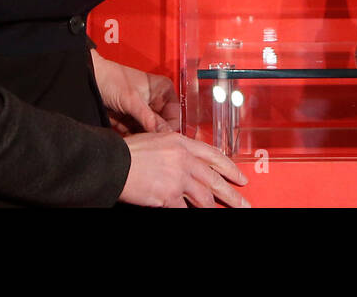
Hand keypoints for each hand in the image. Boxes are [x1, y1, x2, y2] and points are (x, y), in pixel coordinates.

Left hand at [90, 51, 180, 135]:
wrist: (89, 80)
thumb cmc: (111, 79)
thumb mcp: (132, 100)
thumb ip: (149, 118)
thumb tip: (165, 133)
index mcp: (163, 90)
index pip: (175, 115)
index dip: (170, 128)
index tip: (163, 141)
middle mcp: (156, 101)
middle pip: (163, 125)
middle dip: (156, 136)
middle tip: (149, 145)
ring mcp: (144, 112)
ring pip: (150, 132)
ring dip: (145, 139)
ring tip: (139, 144)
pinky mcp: (131, 120)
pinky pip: (138, 134)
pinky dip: (135, 139)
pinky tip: (132, 142)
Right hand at [120, 131, 250, 207]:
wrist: (113, 162)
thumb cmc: (129, 151)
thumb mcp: (157, 140)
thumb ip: (175, 150)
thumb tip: (187, 163)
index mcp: (182, 142)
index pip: (213, 155)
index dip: (230, 168)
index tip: (240, 177)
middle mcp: (184, 158)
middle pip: (214, 179)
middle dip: (232, 193)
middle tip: (244, 203)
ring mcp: (178, 177)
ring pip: (204, 197)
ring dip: (215, 208)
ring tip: (226, 212)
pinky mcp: (168, 195)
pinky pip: (183, 209)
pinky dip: (189, 213)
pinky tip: (195, 215)